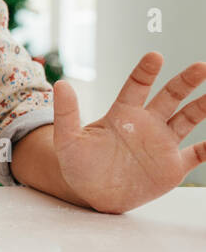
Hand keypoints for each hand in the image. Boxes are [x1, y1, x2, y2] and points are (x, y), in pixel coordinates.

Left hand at [54, 52, 205, 212]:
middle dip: (185, 82)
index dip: (145, 72)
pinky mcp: (173, 166)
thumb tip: (60, 84)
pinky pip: (198, 154)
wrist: (91, 194)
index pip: (137, 87)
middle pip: (170, 97)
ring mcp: (162, 144)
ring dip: (202, 107)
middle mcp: (147, 124)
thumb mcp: (67, 139)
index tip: (154, 56)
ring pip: (188, 119)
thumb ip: (66, 113)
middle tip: (200, 67)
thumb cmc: (78, 164)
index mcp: (123, 114)